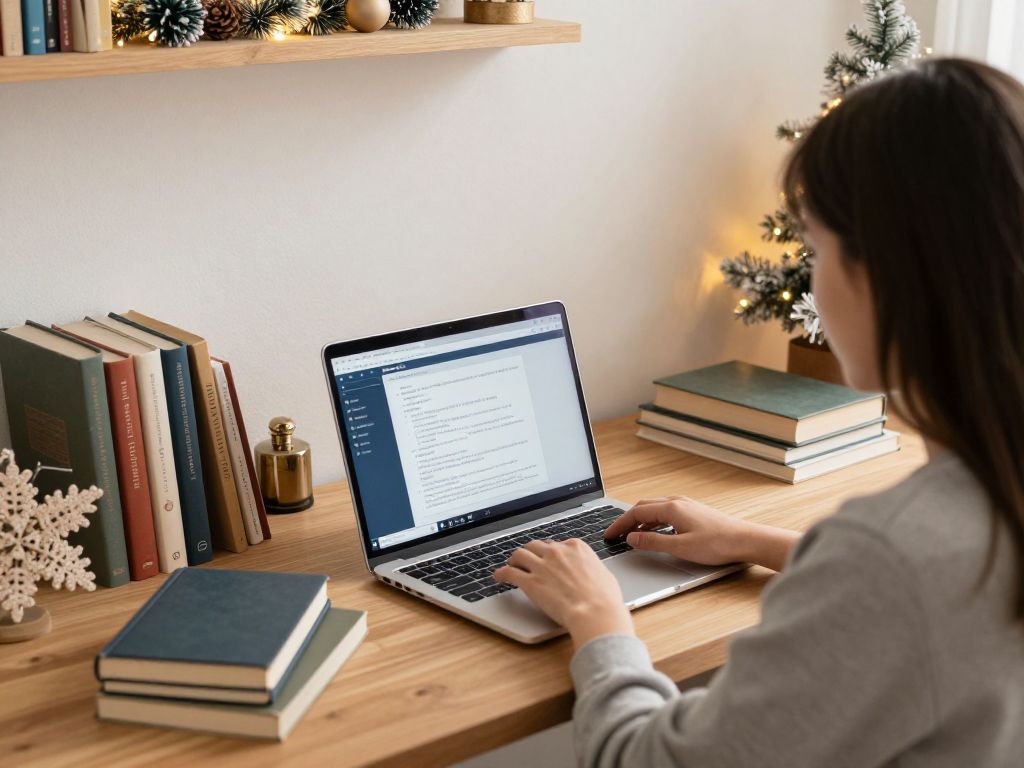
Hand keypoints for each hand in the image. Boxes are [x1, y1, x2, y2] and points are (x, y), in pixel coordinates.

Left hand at [494, 539, 633, 649]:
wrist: (595, 612)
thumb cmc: (604, 599)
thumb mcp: (603, 574)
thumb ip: (590, 567)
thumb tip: (588, 571)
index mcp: (576, 547)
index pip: (556, 544)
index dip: (549, 552)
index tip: (547, 558)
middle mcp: (557, 552)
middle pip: (535, 545)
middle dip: (530, 552)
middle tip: (527, 560)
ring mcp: (542, 566)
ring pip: (519, 554)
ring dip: (514, 559)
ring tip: (511, 565)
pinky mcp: (530, 582)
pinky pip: (509, 573)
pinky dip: (502, 573)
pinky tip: (498, 576)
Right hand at [604, 496, 800, 571]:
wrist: (746, 540)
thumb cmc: (717, 544)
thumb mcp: (680, 547)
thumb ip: (653, 542)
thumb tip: (632, 539)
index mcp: (671, 508)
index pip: (636, 512)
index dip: (619, 524)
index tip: (609, 535)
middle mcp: (677, 502)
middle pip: (643, 507)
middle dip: (626, 520)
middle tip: (615, 534)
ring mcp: (686, 505)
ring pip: (655, 509)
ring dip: (640, 521)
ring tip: (630, 535)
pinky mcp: (693, 512)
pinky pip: (665, 513)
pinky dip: (653, 522)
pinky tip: (654, 533)